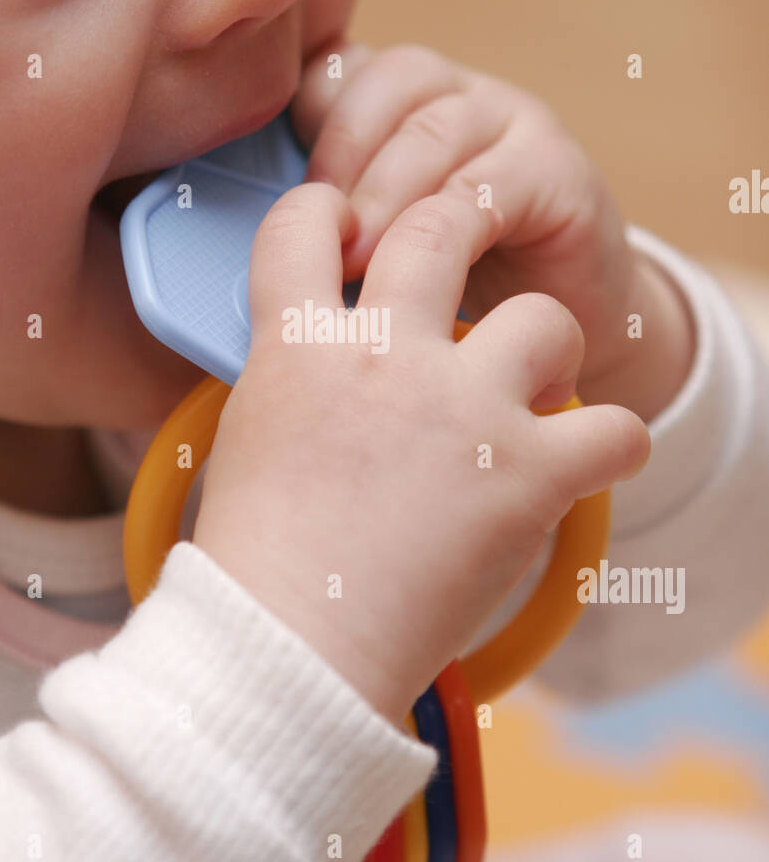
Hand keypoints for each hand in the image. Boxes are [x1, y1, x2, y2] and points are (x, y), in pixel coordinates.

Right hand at [192, 182, 649, 726]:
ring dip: (546, 351)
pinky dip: (609, 445)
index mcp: (298, 346)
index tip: (354, 237)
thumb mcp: (248, 439)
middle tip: (469, 287)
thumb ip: (292, 376)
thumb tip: (322, 359)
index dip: (332, 213)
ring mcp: (461, 410)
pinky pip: (613, 428)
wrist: (289, 648)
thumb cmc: (256, 561)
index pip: (305, 221)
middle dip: (460, 238)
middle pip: (440, 228)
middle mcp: (383, 355)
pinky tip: (585, 462)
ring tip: (531, 395)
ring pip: (546, 318)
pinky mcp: (525, 474)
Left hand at [290, 41, 694, 421]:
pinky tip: (428, 266)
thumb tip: (265, 236)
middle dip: (341, 156)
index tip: (290, 196)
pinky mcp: (558, 167)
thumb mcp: (382, 246)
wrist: (571, 326)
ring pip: (435, 130)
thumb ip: (331, 218)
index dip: (306, 118)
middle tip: (320, 234)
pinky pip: (493, 182)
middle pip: (387, 84)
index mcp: (400, 100)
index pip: (340, 70)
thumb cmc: (459, 289)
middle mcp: (456, 93)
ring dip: (387, 194)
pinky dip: (451, 223)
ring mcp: (513, 120)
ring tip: (359, 259)